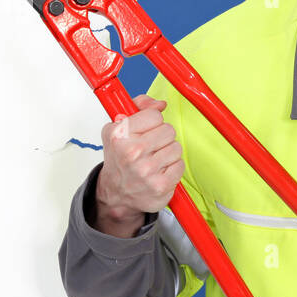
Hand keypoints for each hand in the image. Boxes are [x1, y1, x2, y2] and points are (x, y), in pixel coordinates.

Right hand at [94, 94, 183, 235]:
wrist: (116, 193)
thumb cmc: (119, 159)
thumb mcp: (117, 128)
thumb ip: (138, 107)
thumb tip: (160, 104)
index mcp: (119, 135)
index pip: (154, 115)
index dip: (152, 121)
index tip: (145, 130)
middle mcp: (131, 153)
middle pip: (169, 130)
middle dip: (161, 137)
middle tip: (149, 147)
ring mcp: (146, 171)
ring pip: (176, 148)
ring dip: (168, 153)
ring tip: (153, 160)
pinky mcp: (160, 186)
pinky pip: (180, 165)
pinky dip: (172, 168)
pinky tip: (159, 171)